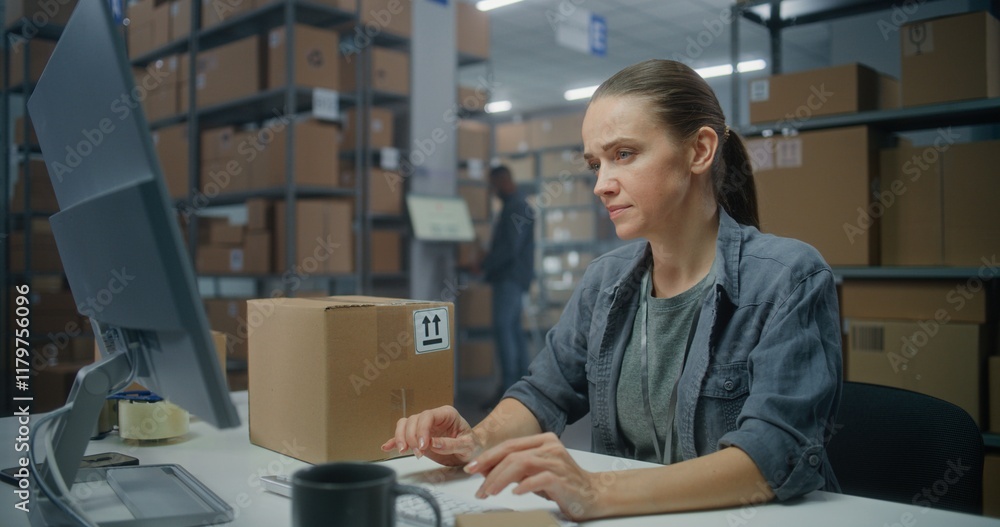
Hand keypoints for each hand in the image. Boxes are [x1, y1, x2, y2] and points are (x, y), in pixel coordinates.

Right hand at [380, 406, 482, 466]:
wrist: (472, 450)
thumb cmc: (472, 445)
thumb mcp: (467, 446)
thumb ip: (451, 445)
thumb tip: (433, 443)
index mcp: (446, 414)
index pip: (427, 416)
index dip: (421, 430)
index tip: (422, 446)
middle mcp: (433, 417)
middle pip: (413, 420)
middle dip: (411, 437)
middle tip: (418, 453)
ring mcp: (424, 426)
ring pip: (405, 424)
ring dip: (401, 437)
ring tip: (405, 451)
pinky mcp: (418, 436)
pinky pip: (403, 434)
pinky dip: (394, 440)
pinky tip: (387, 447)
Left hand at [463, 432, 605, 520]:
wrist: (594, 494)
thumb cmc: (563, 483)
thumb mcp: (535, 472)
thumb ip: (514, 468)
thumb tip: (484, 469)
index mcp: (543, 440)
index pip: (509, 445)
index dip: (487, 456)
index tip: (471, 468)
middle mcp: (550, 446)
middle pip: (512, 454)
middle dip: (490, 471)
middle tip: (478, 488)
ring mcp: (557, 461)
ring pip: (521, 464)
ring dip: (500, 479)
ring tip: (490, 492)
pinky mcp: (562, 478)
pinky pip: (538, 479)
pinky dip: (523, 486)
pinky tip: (515, 494)